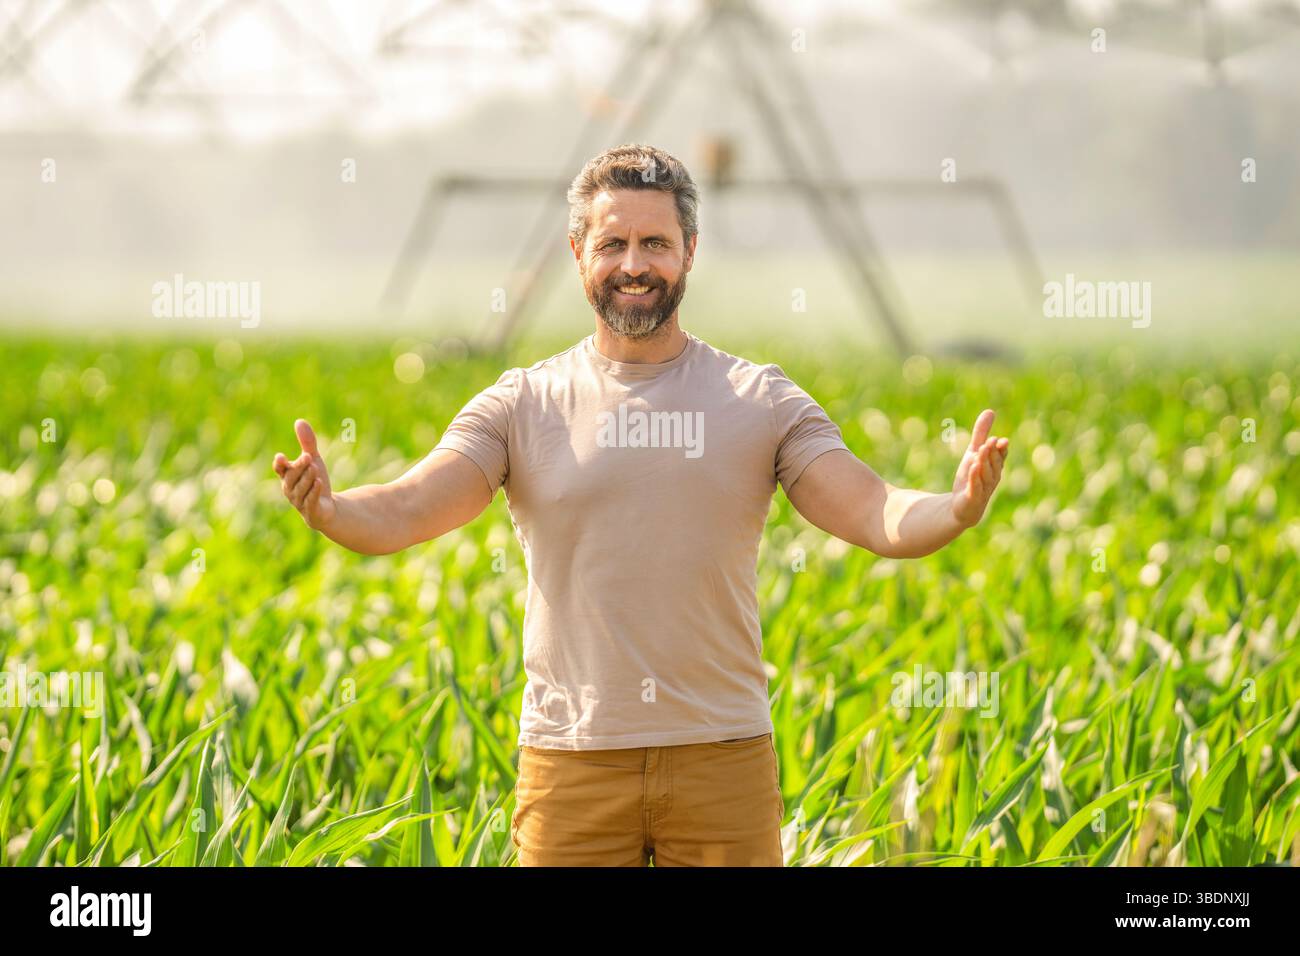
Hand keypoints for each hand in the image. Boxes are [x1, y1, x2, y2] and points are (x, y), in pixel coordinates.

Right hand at [274, 419, 336, 530]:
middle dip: (299, 467)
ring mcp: (299, 501)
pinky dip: (313, 492)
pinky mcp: (311, 511)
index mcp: (287, 476)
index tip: (280, 457)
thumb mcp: (313, 459)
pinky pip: (310, 501)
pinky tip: (319, 482)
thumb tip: (299, 421)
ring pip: (301, 489)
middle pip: (291, 478)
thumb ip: (307, 443)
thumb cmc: (315, 481)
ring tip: (314, 468)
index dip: (279, 464)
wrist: (327, 508)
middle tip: (308, 456)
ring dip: (307, 478)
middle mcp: (290, 489)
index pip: (280, 469)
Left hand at [951, 409, 1008, 528]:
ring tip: (980, 450)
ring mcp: (984, 488)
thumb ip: (981, 433)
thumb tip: (990, 411)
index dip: (1001, 449)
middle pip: (994, 463)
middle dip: (991, 453)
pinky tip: (973, 467)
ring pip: (986, 474)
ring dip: (984, 462)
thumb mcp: (973, 452)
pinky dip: (975, 477)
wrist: (962, 505)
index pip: (1001, 455)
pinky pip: (976, 487)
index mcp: (995, 466)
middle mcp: (993, 477)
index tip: (1001, 441)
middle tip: (988, 441)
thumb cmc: (972, 477)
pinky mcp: (973, 497)